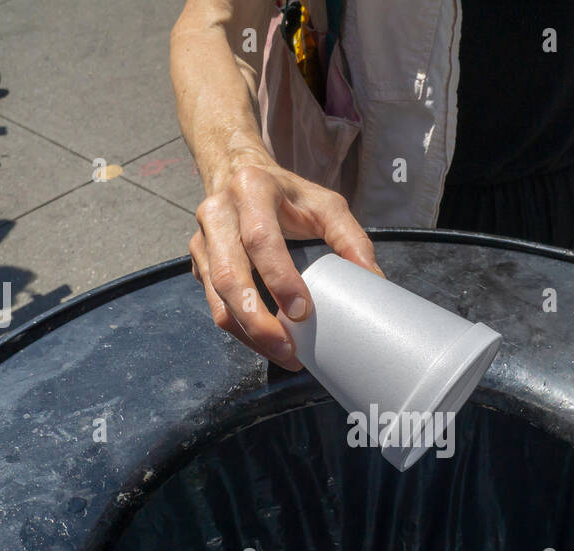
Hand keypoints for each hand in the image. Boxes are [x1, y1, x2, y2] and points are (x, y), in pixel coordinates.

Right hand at [189, 160, 382, 369]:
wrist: (237, 173)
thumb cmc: (289, 195)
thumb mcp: (325, 205)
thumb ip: (351, 239)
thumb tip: (375, 282)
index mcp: (252, 190)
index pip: (260, 239)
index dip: (279, 278)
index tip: (303, 312)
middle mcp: (218, 213)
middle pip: (227, 275)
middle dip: (257, 320)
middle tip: (289, 350)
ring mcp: (202, 241)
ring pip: (216, 298)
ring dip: (248, 334)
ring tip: (282, 355)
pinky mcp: (198, 264)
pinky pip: (214, 305)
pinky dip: (240, 330)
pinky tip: (266, 344)